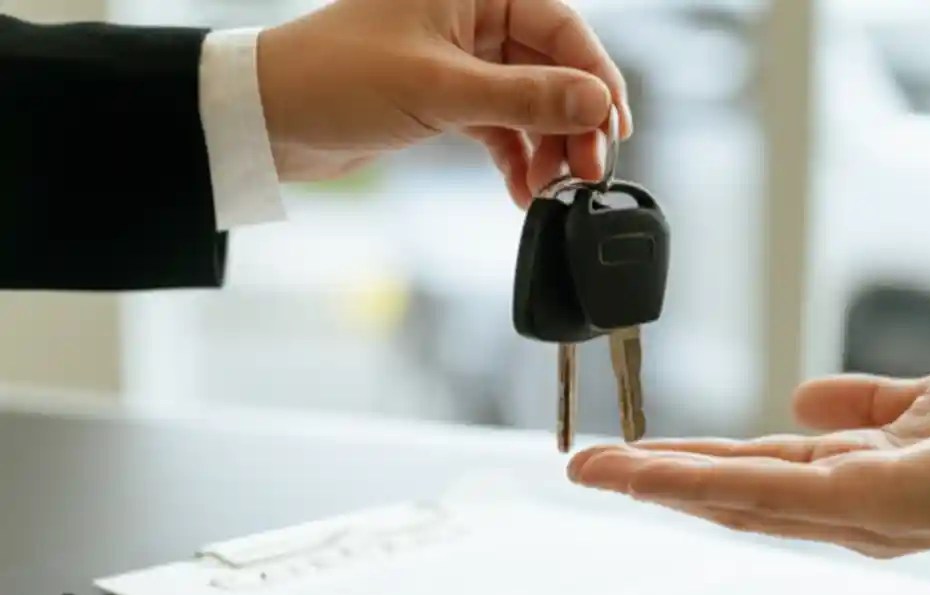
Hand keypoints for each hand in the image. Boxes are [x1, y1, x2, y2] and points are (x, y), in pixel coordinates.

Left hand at [257, 0, 630, 205]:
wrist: (264, 119)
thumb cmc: (334, 79)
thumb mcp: (440, 89)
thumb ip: (526, 98)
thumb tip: (596, 103)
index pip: (562, 28)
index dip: (596, 81)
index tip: (613, 129)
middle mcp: (471, 14)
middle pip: (553, 68)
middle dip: (573, 123)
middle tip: (587, 172)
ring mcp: (460, 58)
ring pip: (531, 102)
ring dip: (548, 147)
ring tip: (552, 190)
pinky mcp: (446, 97)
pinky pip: (503, 126)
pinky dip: (517, 158)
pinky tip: (525, 190)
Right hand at [569, 344, 929, 557]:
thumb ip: (866, 401)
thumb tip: (806, 394)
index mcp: (863, 476)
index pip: (761, 469)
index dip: (694, 461)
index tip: (639, 451)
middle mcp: (852, 503)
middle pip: (734, 491)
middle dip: (656, 480)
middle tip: (586, 468)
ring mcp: (859, 507)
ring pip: (737, 496)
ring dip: (659, 482)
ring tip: (594, 470)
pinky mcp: (875, 498)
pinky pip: (773, 490)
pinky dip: (703, 482)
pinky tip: (655, 471)